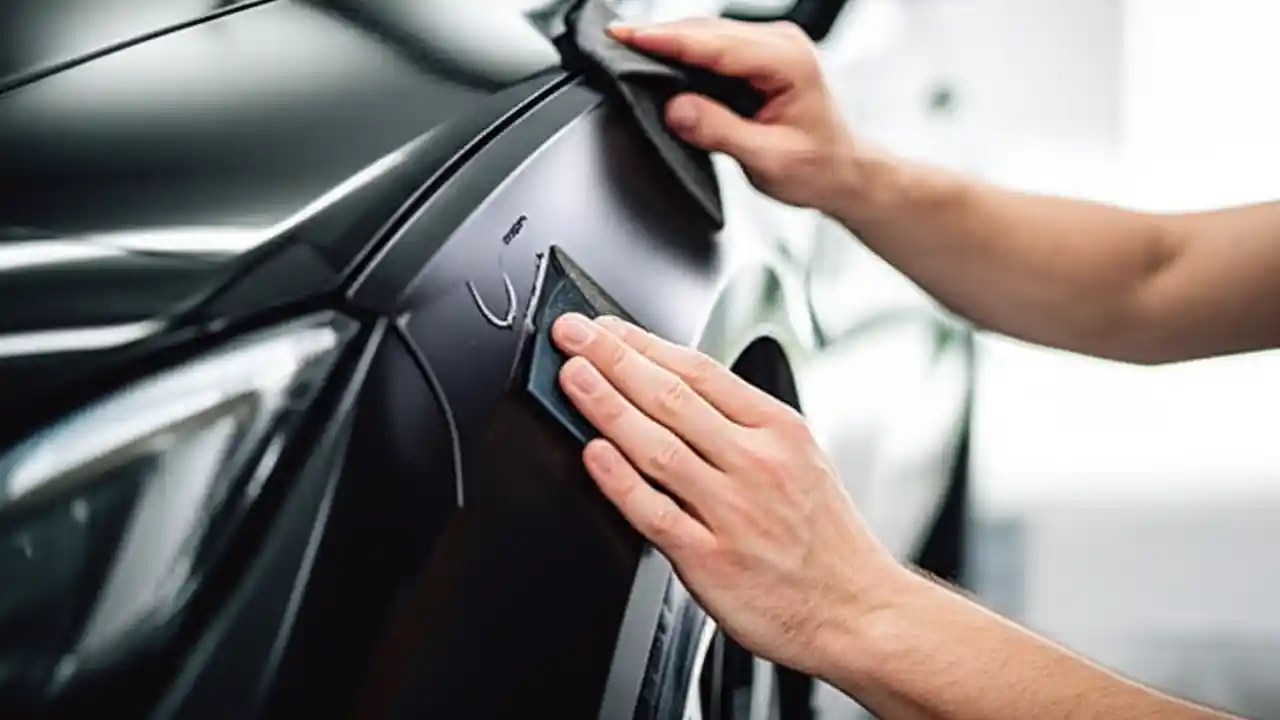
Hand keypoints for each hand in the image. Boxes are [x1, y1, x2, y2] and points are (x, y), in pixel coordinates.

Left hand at [551, 313, 907, 676]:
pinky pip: (654, 513)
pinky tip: (593, 454)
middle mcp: (756, 464)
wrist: (860, 612)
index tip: (605, 327)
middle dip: (613, 359)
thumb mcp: (802, 459)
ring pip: (657, 446)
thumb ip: (742, 424)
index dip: (643, 343)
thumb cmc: (825, 540)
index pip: (699, 371)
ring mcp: (733, 512)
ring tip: (573, 378)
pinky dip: (620, 481)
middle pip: (671, 398)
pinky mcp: (710, 559)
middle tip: (572, 334)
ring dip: (607, 406)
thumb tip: (673, 387)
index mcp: (779, 430)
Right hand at [609, 18, 867, 214]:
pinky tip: (661, 58)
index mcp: (787, 63)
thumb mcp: (768, 159)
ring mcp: (772, 47)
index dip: (666, 39)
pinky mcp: (760, 56)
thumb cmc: (818, 167)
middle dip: (658, 35)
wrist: (843, 171)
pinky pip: (715, 46)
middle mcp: (781, 45)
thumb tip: (678, 109)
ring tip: (628, 46)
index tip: (628, 37)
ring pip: (707, 34)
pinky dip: (685, 51)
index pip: (714, 44)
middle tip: (613, 39)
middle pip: (706, 30)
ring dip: (668, 41)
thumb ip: (721, 132)